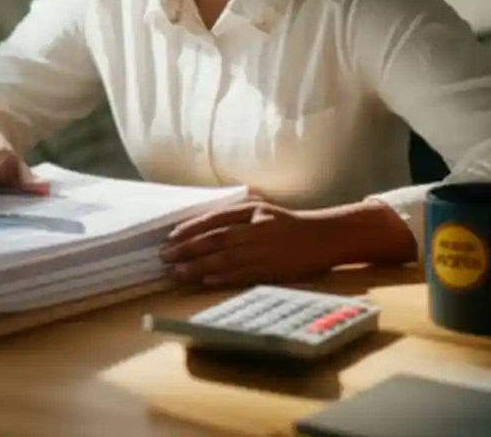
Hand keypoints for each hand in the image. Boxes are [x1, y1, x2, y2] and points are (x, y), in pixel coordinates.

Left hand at [159, 200, 335, 287]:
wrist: (325, 236)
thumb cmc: (287, 224)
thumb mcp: (261, 209)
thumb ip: (234, 215)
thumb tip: (199, 225)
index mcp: (252, 210)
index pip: (214, 219)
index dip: (190, 229)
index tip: (170, 238)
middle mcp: (257, 229)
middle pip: (216, 240)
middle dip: (188, 249)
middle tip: (165, 257)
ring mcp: (265, 250)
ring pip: (226, 259)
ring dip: (199, 267)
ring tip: (177, 273)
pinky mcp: (273, 270)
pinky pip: (244, 274)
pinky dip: (224, 278)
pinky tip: (206, 282)